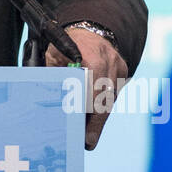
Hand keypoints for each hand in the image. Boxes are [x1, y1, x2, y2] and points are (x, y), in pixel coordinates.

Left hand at [44, 27, 129, 150]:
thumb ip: (54, 77)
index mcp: (90, 55)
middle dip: (96, 123)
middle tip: (87, 142)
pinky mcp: (123, 71)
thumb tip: (48, 104)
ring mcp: (118, 66)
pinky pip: (114, 94)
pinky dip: (104, 107)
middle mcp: (108, 60)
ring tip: (89, 138)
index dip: (87, 111)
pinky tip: (94, 122)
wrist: (89, 29)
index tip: (82, 131)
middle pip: (104, 98)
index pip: (91, 89)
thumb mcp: (53, 56)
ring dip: (99, 119)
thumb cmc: (65, 45)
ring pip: (111, 99)